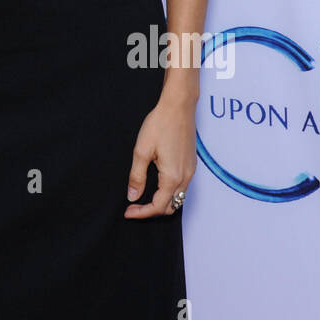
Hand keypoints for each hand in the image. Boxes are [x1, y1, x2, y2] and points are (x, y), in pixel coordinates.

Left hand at [124, 96, 195, 218]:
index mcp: (172, 176)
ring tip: (143, 198)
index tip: (128, 212)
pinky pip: (182, 188)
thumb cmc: (159, 125)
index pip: (158, 206)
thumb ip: (137, 176)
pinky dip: (169, 193)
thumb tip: (132, 196)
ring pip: (178, 198)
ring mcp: (191, 171)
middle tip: (134, 207)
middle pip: (170, 207)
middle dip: (152, 211)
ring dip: (161, 203)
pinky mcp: (192, 165)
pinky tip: (156, 185)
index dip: (142, 213)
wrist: (178, 107)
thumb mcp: (142, 151)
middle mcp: (185, 177)